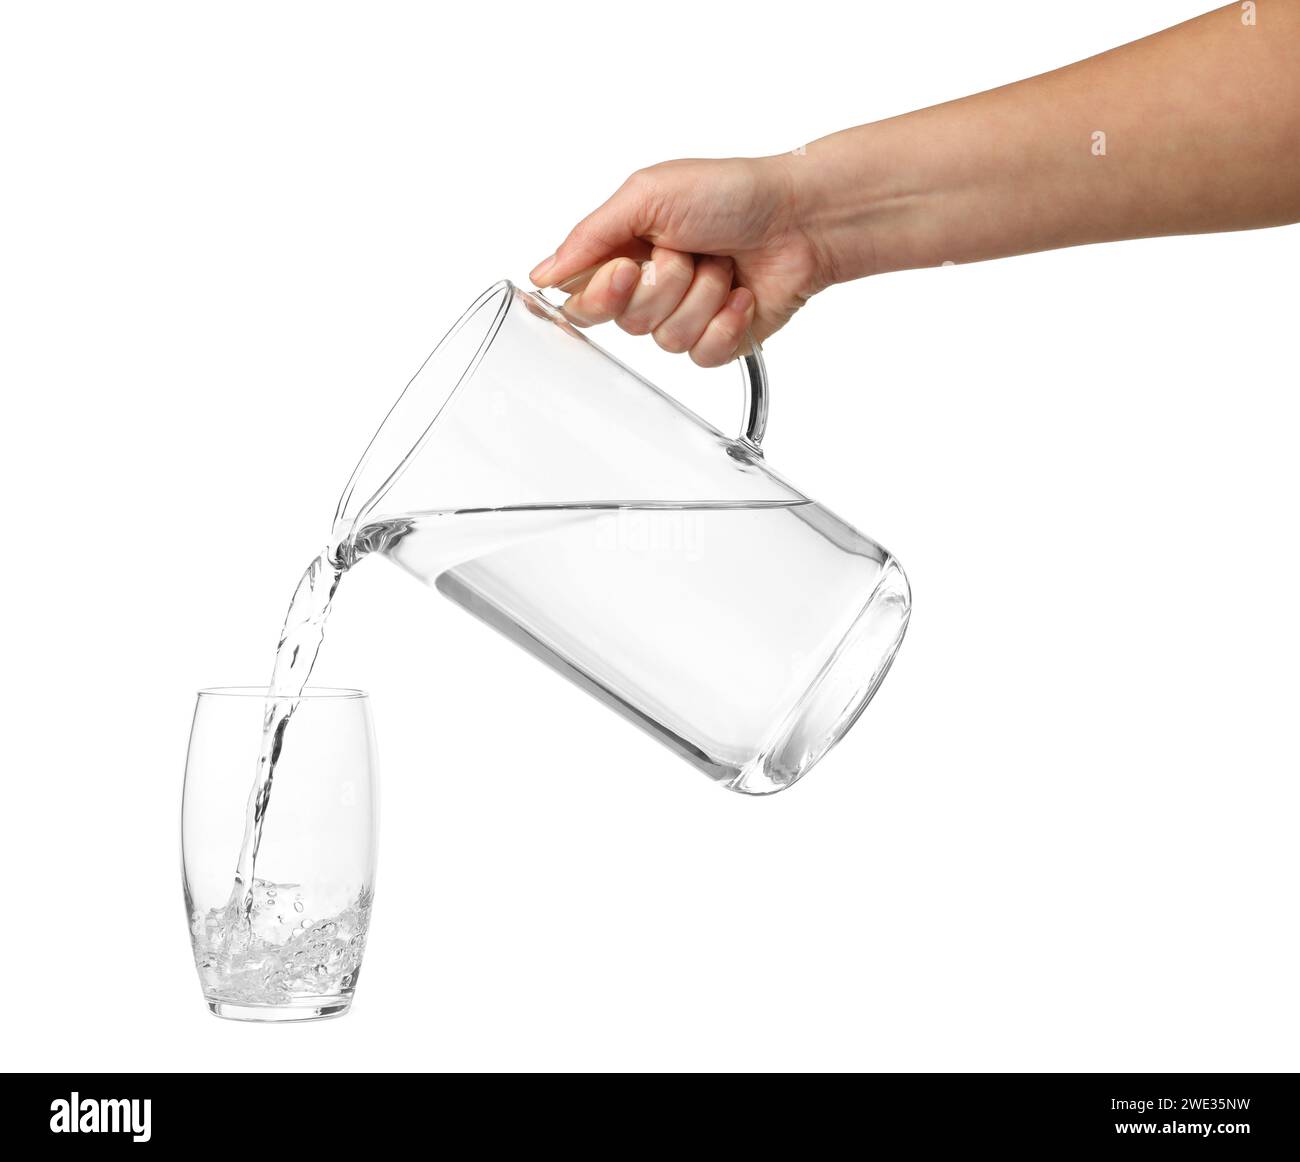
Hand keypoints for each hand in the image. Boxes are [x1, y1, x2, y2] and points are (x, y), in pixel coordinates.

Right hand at [529, 156, 832, 366]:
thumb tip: (542, 273)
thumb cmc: (730, 192)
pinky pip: (701, 356)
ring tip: (722, 265)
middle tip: (689, 252)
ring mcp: (683, 317)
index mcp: (622, 251)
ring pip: (666, 340)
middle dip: (664, 285)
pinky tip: (741, 295)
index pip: (581, 300)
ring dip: (701, 297)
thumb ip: (590, 236)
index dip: (601, 294)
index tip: (627, 267)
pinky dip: (726, 323)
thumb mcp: (647, 195)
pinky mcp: (717, 341)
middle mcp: (648, 288)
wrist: (799, 219)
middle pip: (626, 322)